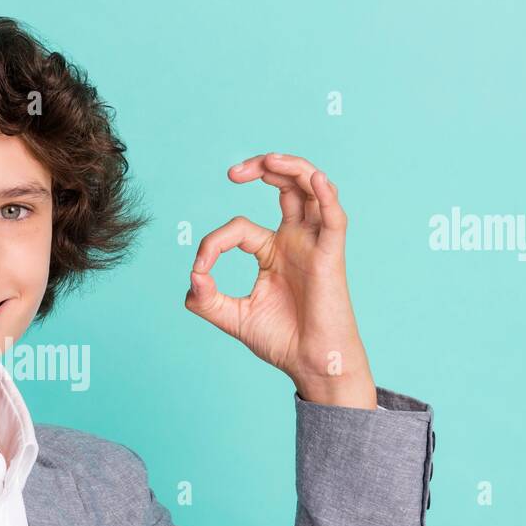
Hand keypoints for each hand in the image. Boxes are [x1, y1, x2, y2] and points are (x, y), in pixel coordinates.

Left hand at [184, 152, 377, 408]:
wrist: (311, 365)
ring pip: (311, 190)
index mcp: (272, 251)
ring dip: (293, 168)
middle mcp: (295, 241)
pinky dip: (327, 195)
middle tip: (233, 172)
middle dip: (262, 168)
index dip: (215, 242)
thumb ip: (207, 299)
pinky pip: (334, 218)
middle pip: (286, 186)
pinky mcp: (331, 256)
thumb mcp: (233, 318)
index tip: (201, 269)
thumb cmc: (281, 340)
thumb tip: (192, 278)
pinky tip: (315, 180)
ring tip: (269, 160)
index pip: (240, 228)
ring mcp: (314, 245)